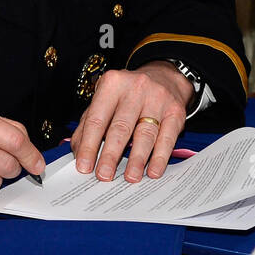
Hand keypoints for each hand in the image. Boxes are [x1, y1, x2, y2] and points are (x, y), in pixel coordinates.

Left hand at [71, 62, 192, 182]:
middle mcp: (135, 88)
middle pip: (120, 127)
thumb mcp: (104, 101)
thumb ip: (88, 125)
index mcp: (112, 84)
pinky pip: (167, 138)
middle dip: (111, 155)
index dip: (89, 145)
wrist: (164, 77)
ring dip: (137, 159)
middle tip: (104, 175)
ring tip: (130, 178)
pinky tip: (153, 171)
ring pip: (145, 134)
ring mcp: (158, 99)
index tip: (84, 167)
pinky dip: (159, 157)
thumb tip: (78, 153)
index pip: (96, 119)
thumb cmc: (127, 95)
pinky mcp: (176, 111)